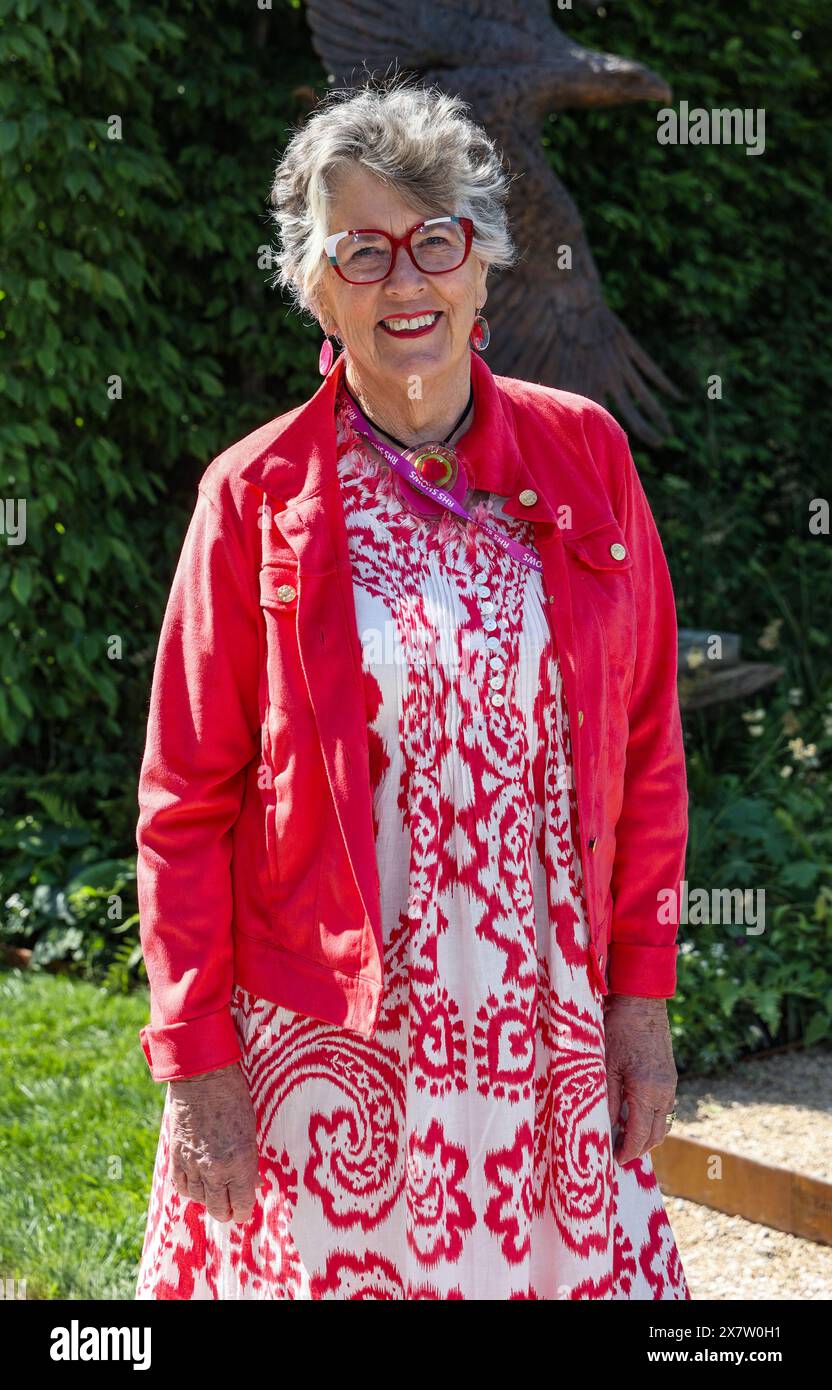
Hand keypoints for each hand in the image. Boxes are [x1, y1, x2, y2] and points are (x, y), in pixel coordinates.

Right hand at [167, 1062, 262, 1222]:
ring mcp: (193, 1165)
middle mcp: (215, 1170)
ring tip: (214, 1192)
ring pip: (199, 1199)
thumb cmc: (235, 1099)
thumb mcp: (251, 1131)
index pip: (242, 1204)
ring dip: (207, 1199)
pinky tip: (196, 1184)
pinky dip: (189, 1188)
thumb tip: (252, 1183)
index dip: (244, 1211)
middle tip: (231, 1209)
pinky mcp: (176, 1156)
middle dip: (227, 1212)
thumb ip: (249, 1161)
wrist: (203, 1078)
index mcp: (240, 1163)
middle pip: (219, 1209)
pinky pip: (180, 1185)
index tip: (245, 1210)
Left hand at [603, 994, 676, 1165]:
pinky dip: (651, 1118)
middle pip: (656, 1134)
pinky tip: (634, 1115)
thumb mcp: (606, 1065)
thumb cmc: (618, 1028)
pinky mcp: (669, 1074)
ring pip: (663, 1121)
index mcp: (648, 1091)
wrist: (641, 999)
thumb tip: (606, 1129)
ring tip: (624, 1138)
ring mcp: (670, 1083)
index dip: (628, 1152)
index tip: (614, 1161)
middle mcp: (664, 1091)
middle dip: (639, 1149)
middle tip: (617, 1154)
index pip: (641, 1135)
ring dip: (646, 1134)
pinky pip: (664, 1107)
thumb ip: (608, 1100)